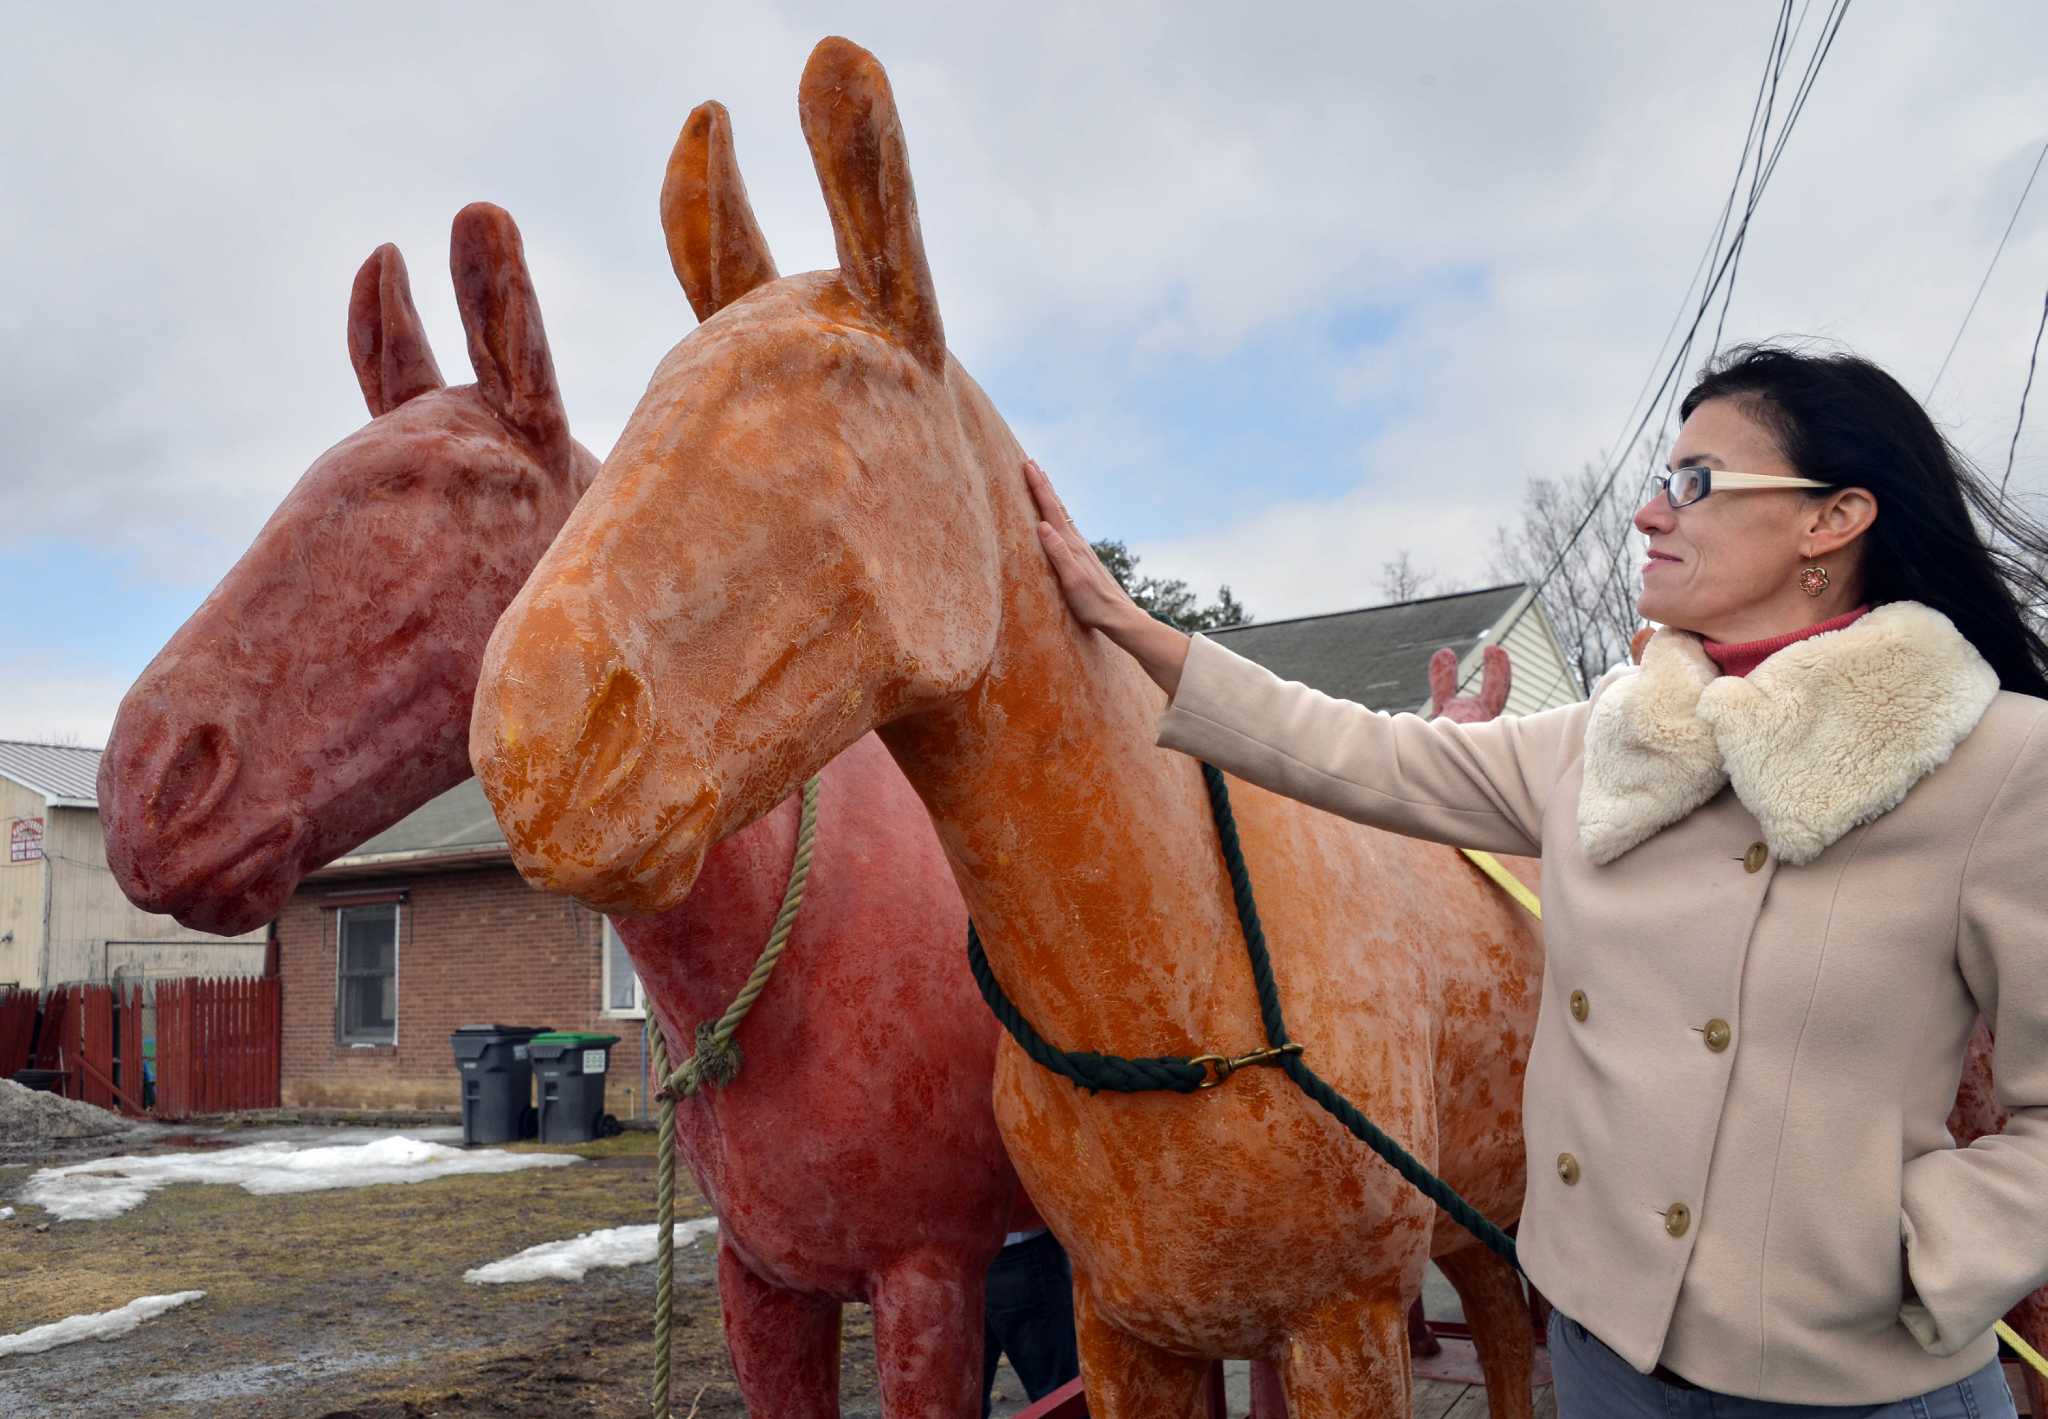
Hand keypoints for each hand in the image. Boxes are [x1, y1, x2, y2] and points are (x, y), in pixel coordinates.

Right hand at [1022, 457, 1190, 696]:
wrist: (1118, 615)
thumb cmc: (1092, 603)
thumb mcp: (1072, 580)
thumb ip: (1058, 553)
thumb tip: (1042, 525)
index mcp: (1071, 544)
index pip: (1051, 510)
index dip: (1039, 487)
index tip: (1028, 465)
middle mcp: (1077, 542)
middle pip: (1058, 507)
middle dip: (1044, 484)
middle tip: (1032, 463)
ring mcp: (1081, 549)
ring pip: (1062, 515)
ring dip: (1050, 497)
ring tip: (1042, 481)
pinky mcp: (1082, 558)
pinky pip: (1066, 528)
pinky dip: (1057, 514)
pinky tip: (1056, 518)